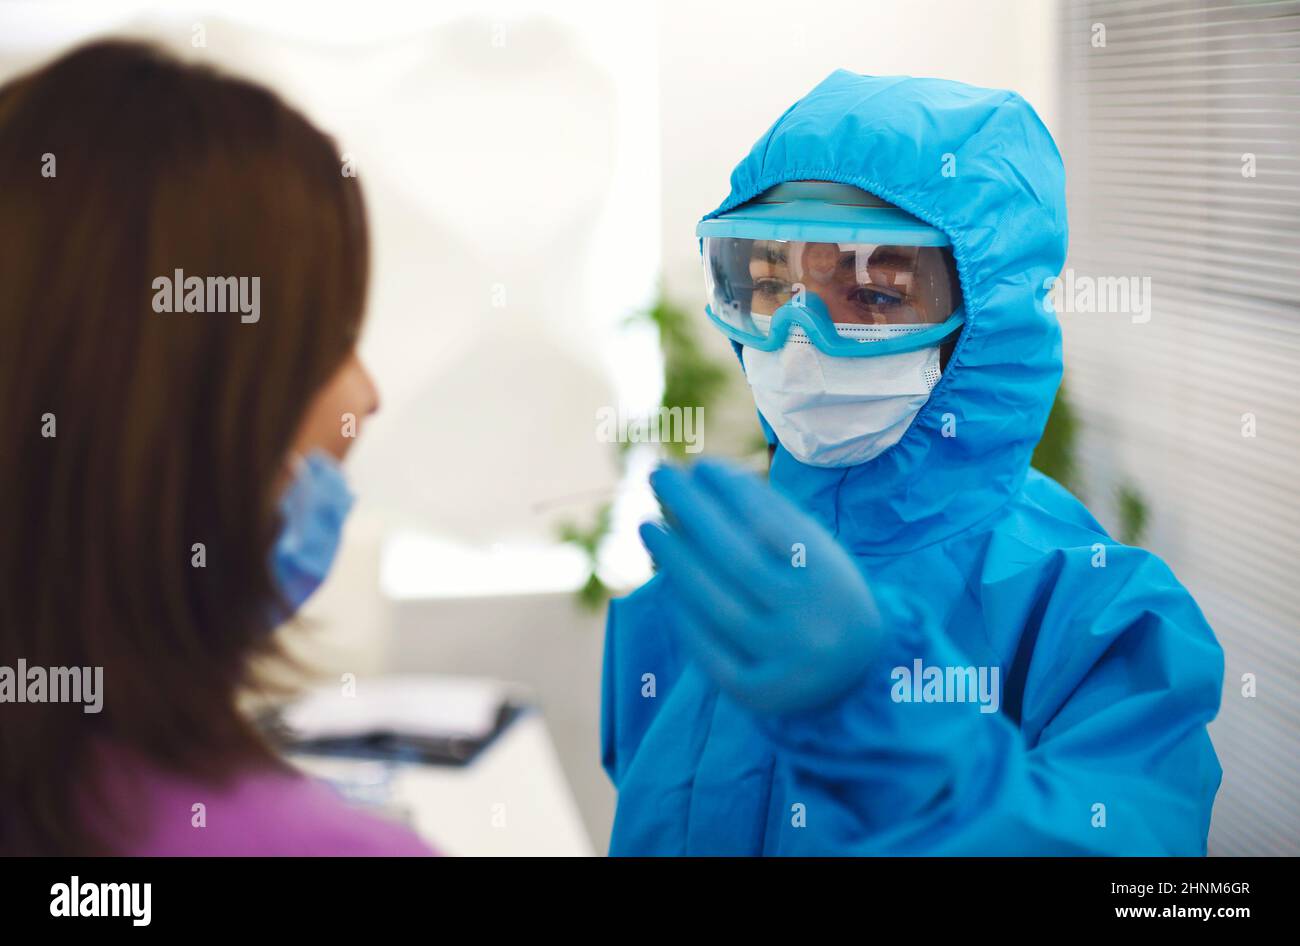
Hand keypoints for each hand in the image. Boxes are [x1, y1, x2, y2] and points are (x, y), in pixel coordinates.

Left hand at [639, 458, 882, 715]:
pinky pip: (709, 650)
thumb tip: (703, 477)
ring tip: (648, 526)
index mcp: (831, 579)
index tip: (700, 465)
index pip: (770, 526)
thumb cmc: (823, 589)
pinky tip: (666, 582)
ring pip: (717, 605)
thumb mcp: (815, 549)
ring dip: (675, 560)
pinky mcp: (758, 693)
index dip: (731, 492)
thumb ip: (768, 516)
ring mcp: (782, 661)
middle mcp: (809, 621)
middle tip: (660, 476)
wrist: (860, 670)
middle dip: (693, 513)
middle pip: (737, 560)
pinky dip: (684, 614)